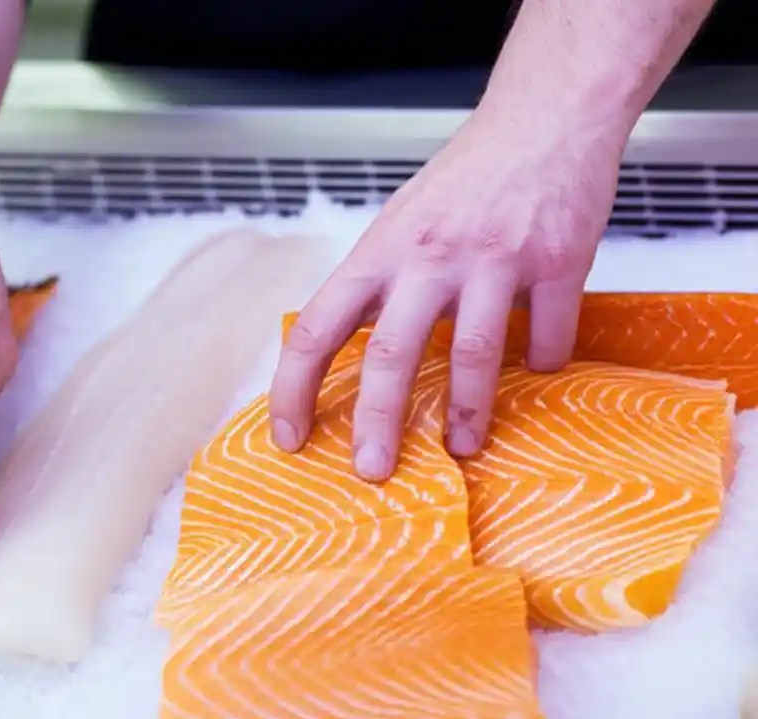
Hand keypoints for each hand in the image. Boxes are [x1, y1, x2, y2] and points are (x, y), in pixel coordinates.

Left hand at [268, 108, 624, 479]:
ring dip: (468, 412)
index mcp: (379, 251)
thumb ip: (376, 283)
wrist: (544, 117)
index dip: (294, 387)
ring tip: (461, 448)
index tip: (289, 435)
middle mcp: (430, 258)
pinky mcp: (558, 261)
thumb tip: (342, 349)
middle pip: (390, 353)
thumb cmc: (465, 177)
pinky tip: (537, 372)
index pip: (316, 327)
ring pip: (475, 355)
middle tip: (372, 470)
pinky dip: (544, 362)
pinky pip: (550, 333)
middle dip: (377, 421)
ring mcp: (496, 260)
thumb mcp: (398, 223)